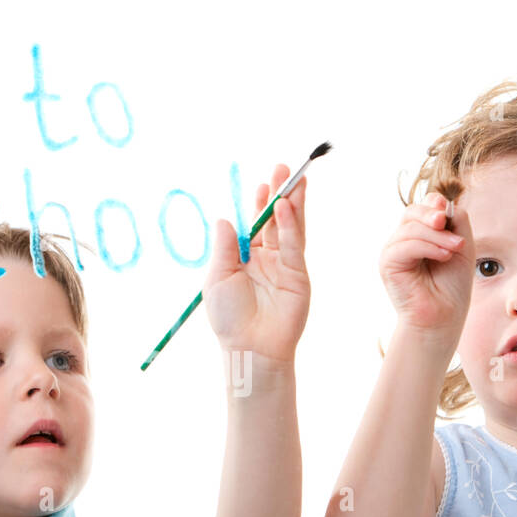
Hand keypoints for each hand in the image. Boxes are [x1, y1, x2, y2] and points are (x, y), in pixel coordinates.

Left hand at [203, 164, 307, 364]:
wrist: (249, 348)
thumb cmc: (229, 318)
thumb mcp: (218, 277)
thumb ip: (225, 248)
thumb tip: (225, 218)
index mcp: (247, 258)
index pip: (256, 224)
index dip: (260, 203)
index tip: (263, 183)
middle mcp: (268, 258)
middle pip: (277, 220)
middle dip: (281, 194)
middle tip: (284, 168)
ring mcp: (285, 266)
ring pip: (291, 228)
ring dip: (293, 203)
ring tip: (294, 179)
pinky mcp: (298, 276)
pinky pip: (293, 246)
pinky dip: (291, 226)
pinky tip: (287, 208)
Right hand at [379, 191, 473, 338]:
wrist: (443, 316)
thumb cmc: (452, 286)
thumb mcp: (461, 246)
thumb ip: (455, 221)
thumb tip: (440, 201)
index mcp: (419, 235)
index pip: (422, 208)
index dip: (433, 204)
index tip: (447, 212)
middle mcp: (403, 241)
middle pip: (412, 212)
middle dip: (432, 215)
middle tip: (448, 225)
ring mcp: (393, 251)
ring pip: (410, 228)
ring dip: (436, 236)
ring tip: (455, 249)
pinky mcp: (387, 263)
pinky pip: (405, 245)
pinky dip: (427, 247)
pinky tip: (444, 256)